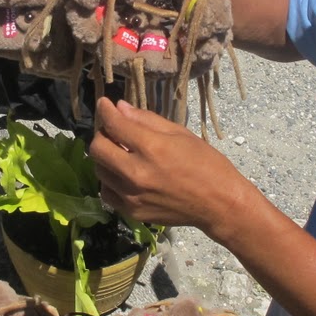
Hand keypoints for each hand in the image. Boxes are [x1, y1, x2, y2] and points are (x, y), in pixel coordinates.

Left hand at [89, 98, 248, 231]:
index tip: (104, 104)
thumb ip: (146, 120)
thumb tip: (119, 108)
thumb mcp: (180, 134)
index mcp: (152, 148)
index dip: (105, 110)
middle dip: (102, 134)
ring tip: (121, 153)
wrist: (219, 204)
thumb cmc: (206, 163)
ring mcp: (132, 196)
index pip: (114, 124)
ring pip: (99, 170)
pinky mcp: (132, 212)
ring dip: (105, 157)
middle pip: (97, 149)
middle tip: (113, 131)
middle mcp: (137, 173)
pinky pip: (107, 192)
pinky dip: (110, 180)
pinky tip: (123, 175)